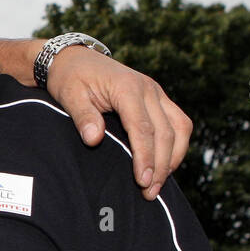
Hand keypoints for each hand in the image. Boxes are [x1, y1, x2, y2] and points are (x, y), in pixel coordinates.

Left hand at [45, 46, 191, 199]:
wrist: (73, 58)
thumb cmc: (69, 77)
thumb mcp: (69, 95)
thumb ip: (83, 117)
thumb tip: (94, 140)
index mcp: (127, 88)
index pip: (143, 129)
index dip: (145, 157)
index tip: (142, 181)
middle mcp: (148, 89)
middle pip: (166, 132)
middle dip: (161, 165)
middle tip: (150, 192)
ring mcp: (156, 93)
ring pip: (180, 127)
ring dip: (174, 157)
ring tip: (159, 183)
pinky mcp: (157, 98)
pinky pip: (177, 122)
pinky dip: (176, 145)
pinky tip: (164, 164)